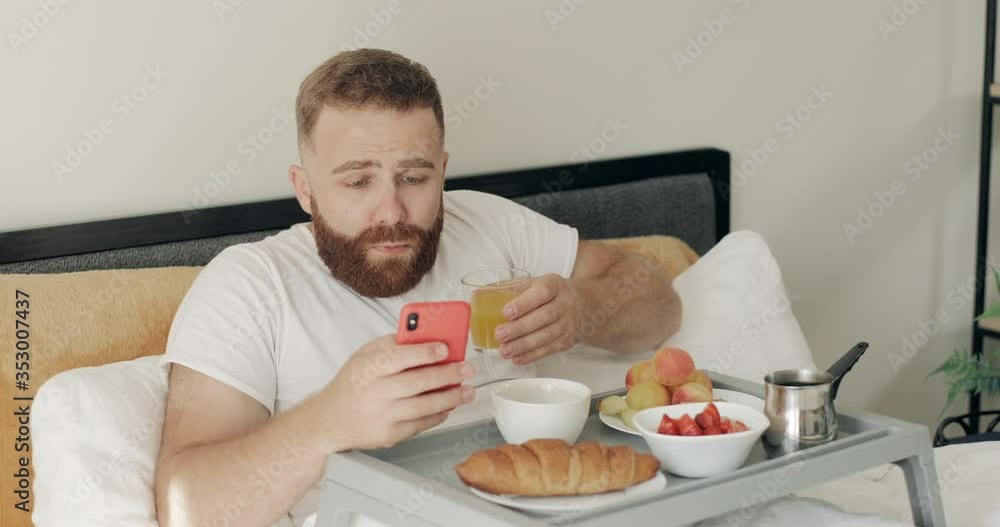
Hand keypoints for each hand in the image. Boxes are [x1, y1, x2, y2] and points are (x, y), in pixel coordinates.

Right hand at [317, 334, 475, 450]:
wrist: (329, 421)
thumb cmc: (352, 383)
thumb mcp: (364, 355)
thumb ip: (392, 345)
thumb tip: (427, 339)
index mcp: (367, 368)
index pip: (400, 356)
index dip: (426, 351)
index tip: (447, 348)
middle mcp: (375, 393)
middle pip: (418, 382)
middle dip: (448, 374)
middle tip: (467, 369)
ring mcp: (383, 416)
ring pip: (425, 406)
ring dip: (451, 397)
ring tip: (467, 391)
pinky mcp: (389, 435)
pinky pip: (421, 424)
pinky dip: (439, 414)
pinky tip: (449, 405)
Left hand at [494, 273, 582, 364]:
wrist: (583, 304)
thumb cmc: (550, 293)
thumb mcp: (534, 283)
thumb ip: (510, 288)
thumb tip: (479, 295)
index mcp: (554, 285)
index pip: (542, 292)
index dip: (524, 303)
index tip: (506, 312)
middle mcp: (565, 303)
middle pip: (544, 317)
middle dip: (520, 328)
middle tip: (500, 334)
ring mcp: (568, 323)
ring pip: (546, 336)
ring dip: (523, 345)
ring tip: (504, 350)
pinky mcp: (568, 340)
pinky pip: (549, 350)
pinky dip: (532, 356)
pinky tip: (517, 358)